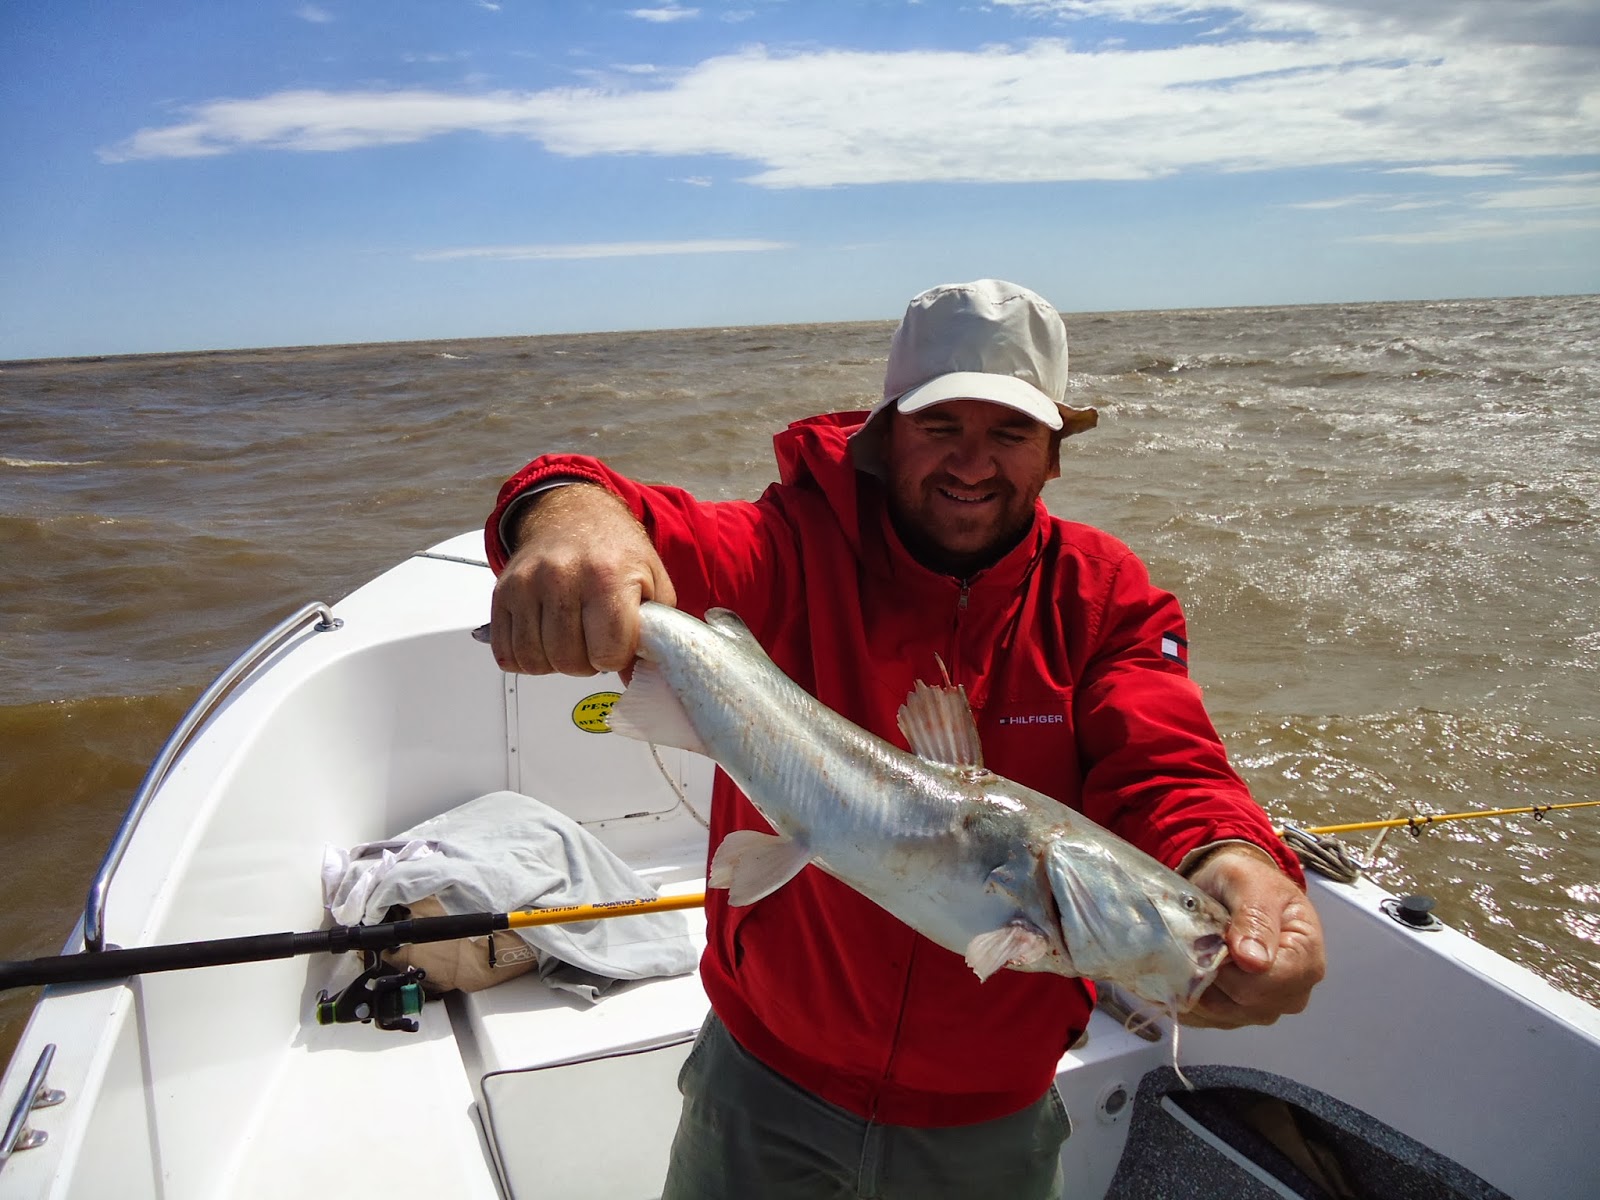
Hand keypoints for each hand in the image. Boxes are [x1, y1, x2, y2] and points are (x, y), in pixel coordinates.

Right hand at [489, 484, 676, 675]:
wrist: (572, 515)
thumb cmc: (614, 551)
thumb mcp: (653, 581)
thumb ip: (653, 632)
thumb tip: (636, 678)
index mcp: (607, 576)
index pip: (608, 652)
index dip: (616, 657)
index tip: (618, 643)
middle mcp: (562, 577)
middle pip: (569, 661)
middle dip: (586, 663)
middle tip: (593, 642)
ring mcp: (527, 585)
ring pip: (535, 661)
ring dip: (555, 662)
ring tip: (570, 638)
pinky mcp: (502, 593)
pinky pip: (507, 653)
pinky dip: (526, 657)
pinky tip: (544, 638)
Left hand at [1181, 845, 1325, 1028]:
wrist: (1233, 889)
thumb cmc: (1246, 881)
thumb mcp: (1248, 881)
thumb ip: (1254, 916)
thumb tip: (1254, 962)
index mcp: (1307, 954)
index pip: (1270, 982)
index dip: (1233, 967)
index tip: (1211, 939)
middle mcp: (1294, 988)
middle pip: (1248, 1003)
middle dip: (1213, 975)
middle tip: (1196, 942)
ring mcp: (1269, 1004)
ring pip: (1225, 1016)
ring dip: (1199, 988)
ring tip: (1190, 953)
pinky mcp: (1243, 1012)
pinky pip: (1210, 1020)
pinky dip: (1190, 999)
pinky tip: (1183, 972)